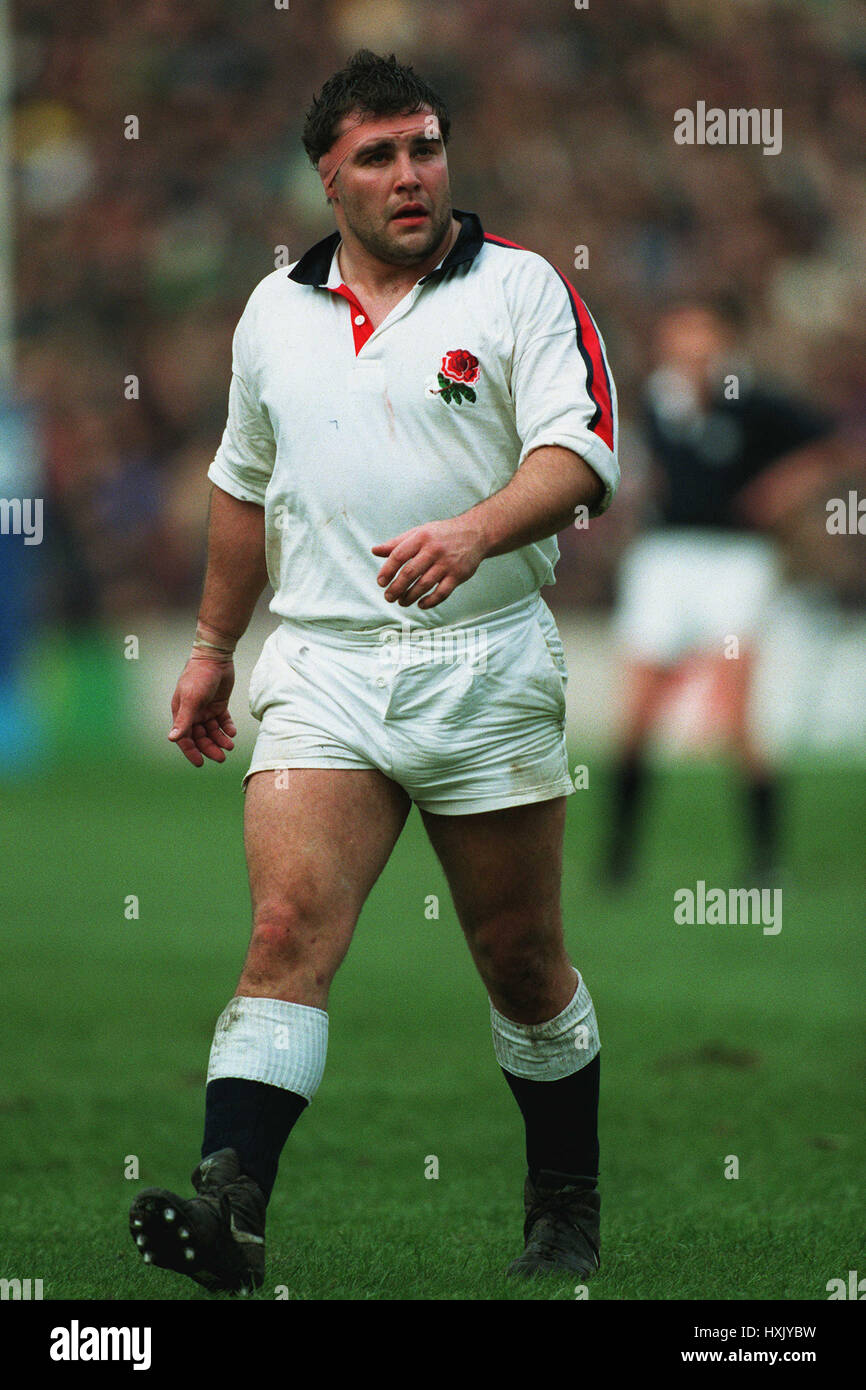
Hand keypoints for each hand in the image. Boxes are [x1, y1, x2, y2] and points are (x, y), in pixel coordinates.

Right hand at [168, 655, 236, 766]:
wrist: (215, 658)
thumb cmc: (199, 677)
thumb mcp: (191, 699)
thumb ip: (184, 720)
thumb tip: (172, 739)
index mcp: (182, 713)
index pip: (185, 738)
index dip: (191, 751)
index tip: (200, 763)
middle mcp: (193, 713)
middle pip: (201, 737)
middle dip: (210, 748)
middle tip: (222, 757)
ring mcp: (206, 709)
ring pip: (213, 731)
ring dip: (221, 740)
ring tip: (230, 746)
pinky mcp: (219, 705)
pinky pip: (223, 721)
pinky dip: (228, 728)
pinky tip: (232, 732)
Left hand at [371, 517, 485, 608]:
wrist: (475, 533)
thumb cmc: (441, 534)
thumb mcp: (419, 532)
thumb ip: (397, 543)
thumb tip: (374, 551)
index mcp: (421, 538)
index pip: (399, 555)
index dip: (387, 570)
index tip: (381, 582)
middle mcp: (434, 550)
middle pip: (410, 573)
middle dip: (396, 588)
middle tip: (388, 597)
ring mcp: (447, 563)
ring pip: (424, 585)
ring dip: (410, 597)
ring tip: (402, 602)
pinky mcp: (459, 575)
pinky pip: (442, 593)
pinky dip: (430, 601)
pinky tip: (420, 604)